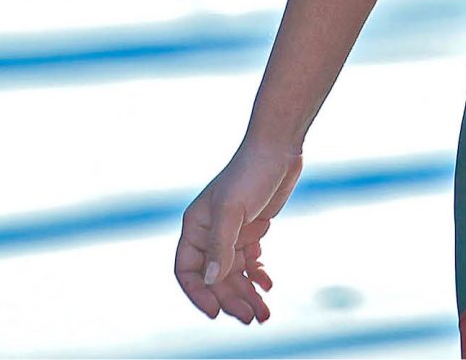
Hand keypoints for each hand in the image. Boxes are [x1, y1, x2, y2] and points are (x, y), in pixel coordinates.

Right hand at [175, 140, 302, 324]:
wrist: (279, 148)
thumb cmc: (251, 173)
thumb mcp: (232, 210)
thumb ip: (221, 246)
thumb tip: (210, 280)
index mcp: (194, 228)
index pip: (186, 271)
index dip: (199, 294)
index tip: (217, 312)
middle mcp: (209, 233)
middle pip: (215, 278)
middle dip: (232, 300)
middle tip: (254, 318)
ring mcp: (231, 232)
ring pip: (234, 273)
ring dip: (247, 293)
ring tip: (264, 314)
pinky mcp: (252, 229)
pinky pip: (249, 261)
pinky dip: (257, 274)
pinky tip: (268, 285)